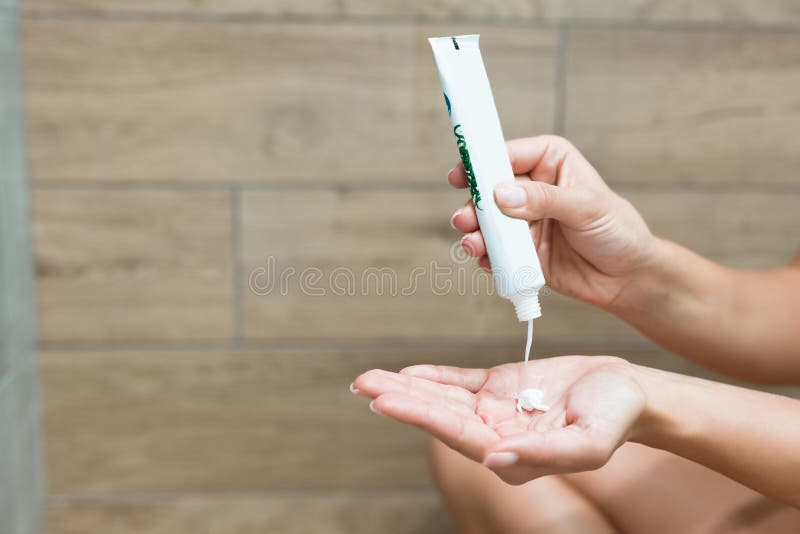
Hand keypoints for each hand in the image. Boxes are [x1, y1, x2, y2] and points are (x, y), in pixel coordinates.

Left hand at [351, 356, 645, 484]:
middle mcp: (496, 435)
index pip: (457, 434)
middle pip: (440, 416)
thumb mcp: (589, 441)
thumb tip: (493, 461)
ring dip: (407, 387)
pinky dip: (433, 376)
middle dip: (400, 399)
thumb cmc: (615, 417)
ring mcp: (495, 410)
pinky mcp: (499, 386)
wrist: (630, 391)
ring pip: (443, 398)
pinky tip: (406, 372)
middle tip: (362, 384)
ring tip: (368, 378)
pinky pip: (460, 381)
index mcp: (513, 455)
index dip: (420, 416)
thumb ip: (545, 455)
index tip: (385, 401)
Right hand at [449, 135, 659, 308]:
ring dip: (476, 233)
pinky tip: (489, 263)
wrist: (627, 279)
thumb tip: (502, 195)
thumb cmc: (618, 232)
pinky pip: (494, 250)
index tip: (462, 175)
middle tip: (465, 219)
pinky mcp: (519, 250)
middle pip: (489, 189)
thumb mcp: (586, 208)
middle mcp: (531, 188)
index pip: (508, 154)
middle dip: (473, 205)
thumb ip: (544, 199)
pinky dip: (488, 257)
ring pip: (487, 222)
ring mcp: (523, 220)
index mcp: (549, 162)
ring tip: (474, 245)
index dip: (482, 162)